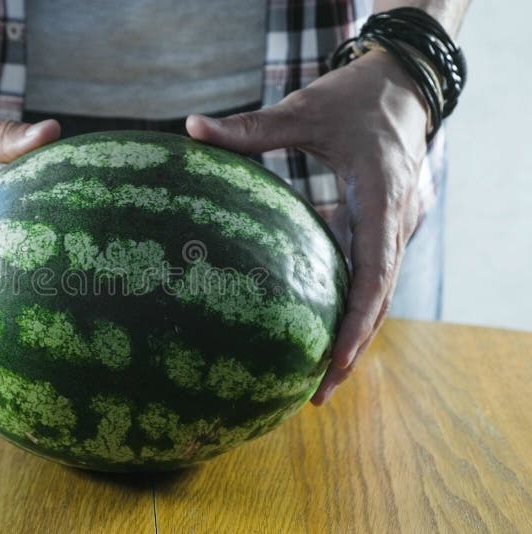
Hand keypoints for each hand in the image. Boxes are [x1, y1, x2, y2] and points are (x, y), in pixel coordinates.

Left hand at [186, 50, 428, 404]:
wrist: (405, 82)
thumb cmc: (354, 97)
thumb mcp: (304, 110)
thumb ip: (250, 127)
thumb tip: (188, 128)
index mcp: (380, 196)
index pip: (376, 270)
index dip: (358, 320)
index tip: (334, 359)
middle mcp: (397, 219)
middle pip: (381, 299)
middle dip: (352, 348)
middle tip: (316, 394)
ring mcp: (398, 225)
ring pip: (380, 293)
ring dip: (354, 335)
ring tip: (319, 379)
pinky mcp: (388, 226)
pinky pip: (374, 275)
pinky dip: (354, 307)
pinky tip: (324, 330)